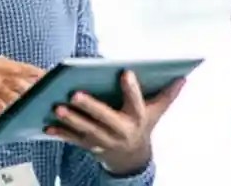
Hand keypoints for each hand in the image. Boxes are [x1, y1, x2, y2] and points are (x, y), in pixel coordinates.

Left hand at [46, 71, 185, 175]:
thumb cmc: (143, 125)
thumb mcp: (157, 111)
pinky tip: (47, 126)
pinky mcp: (90, 147)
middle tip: (74, 93)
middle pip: (105, 118)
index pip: (136, 102)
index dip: (131, 88)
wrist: (132, 158)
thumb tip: (183, 77)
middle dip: (90, 107)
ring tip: (56, 107)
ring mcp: (104, 141)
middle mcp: (121, 131)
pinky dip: (61, 133)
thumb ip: (167, 94)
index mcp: (137, 118)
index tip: (125, 72)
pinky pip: (74, 140)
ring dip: (71, 120)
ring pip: (86, 130)